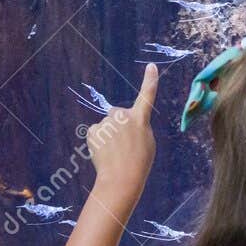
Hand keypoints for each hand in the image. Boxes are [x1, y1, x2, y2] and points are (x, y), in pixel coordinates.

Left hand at [86, 63, 157, 203]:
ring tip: (114, 152)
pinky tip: (104, 153)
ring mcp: (107, 122)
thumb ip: (138, 126)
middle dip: (118, 126)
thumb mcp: (147, 142)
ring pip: (106, 125)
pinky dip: (98, 141)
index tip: (151, 66)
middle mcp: (124, 116)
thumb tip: (125, 122)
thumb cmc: (138, 163)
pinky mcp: (94, 130)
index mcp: (141, 119)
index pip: (147, 95)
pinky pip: (96, 132)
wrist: (121, 179)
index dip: (150, 80)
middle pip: (118, 114)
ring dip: (108, 135)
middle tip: (123, 146)